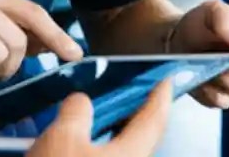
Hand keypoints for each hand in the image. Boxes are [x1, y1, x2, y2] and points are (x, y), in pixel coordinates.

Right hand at [27, 79, 171, 155]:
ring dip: (111, 138)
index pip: (154, 120)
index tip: (166, 80)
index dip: (160, 96)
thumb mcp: (61, 138)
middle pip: (140, 140)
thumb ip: (76, 112)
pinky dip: (99, 154)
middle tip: (124, 96)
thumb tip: (81, 102)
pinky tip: (79, 150)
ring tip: (93, 121)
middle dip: (132, 117)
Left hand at [168, 0, 228, 108]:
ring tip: (199, 67)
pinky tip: (194, 78)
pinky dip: (204, 90)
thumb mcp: (211, 11)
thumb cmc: (202, 23)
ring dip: (216, 80)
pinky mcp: (223, 96)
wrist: (179, 40)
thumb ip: (224, 18)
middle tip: (213, 61)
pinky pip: (218, 100)